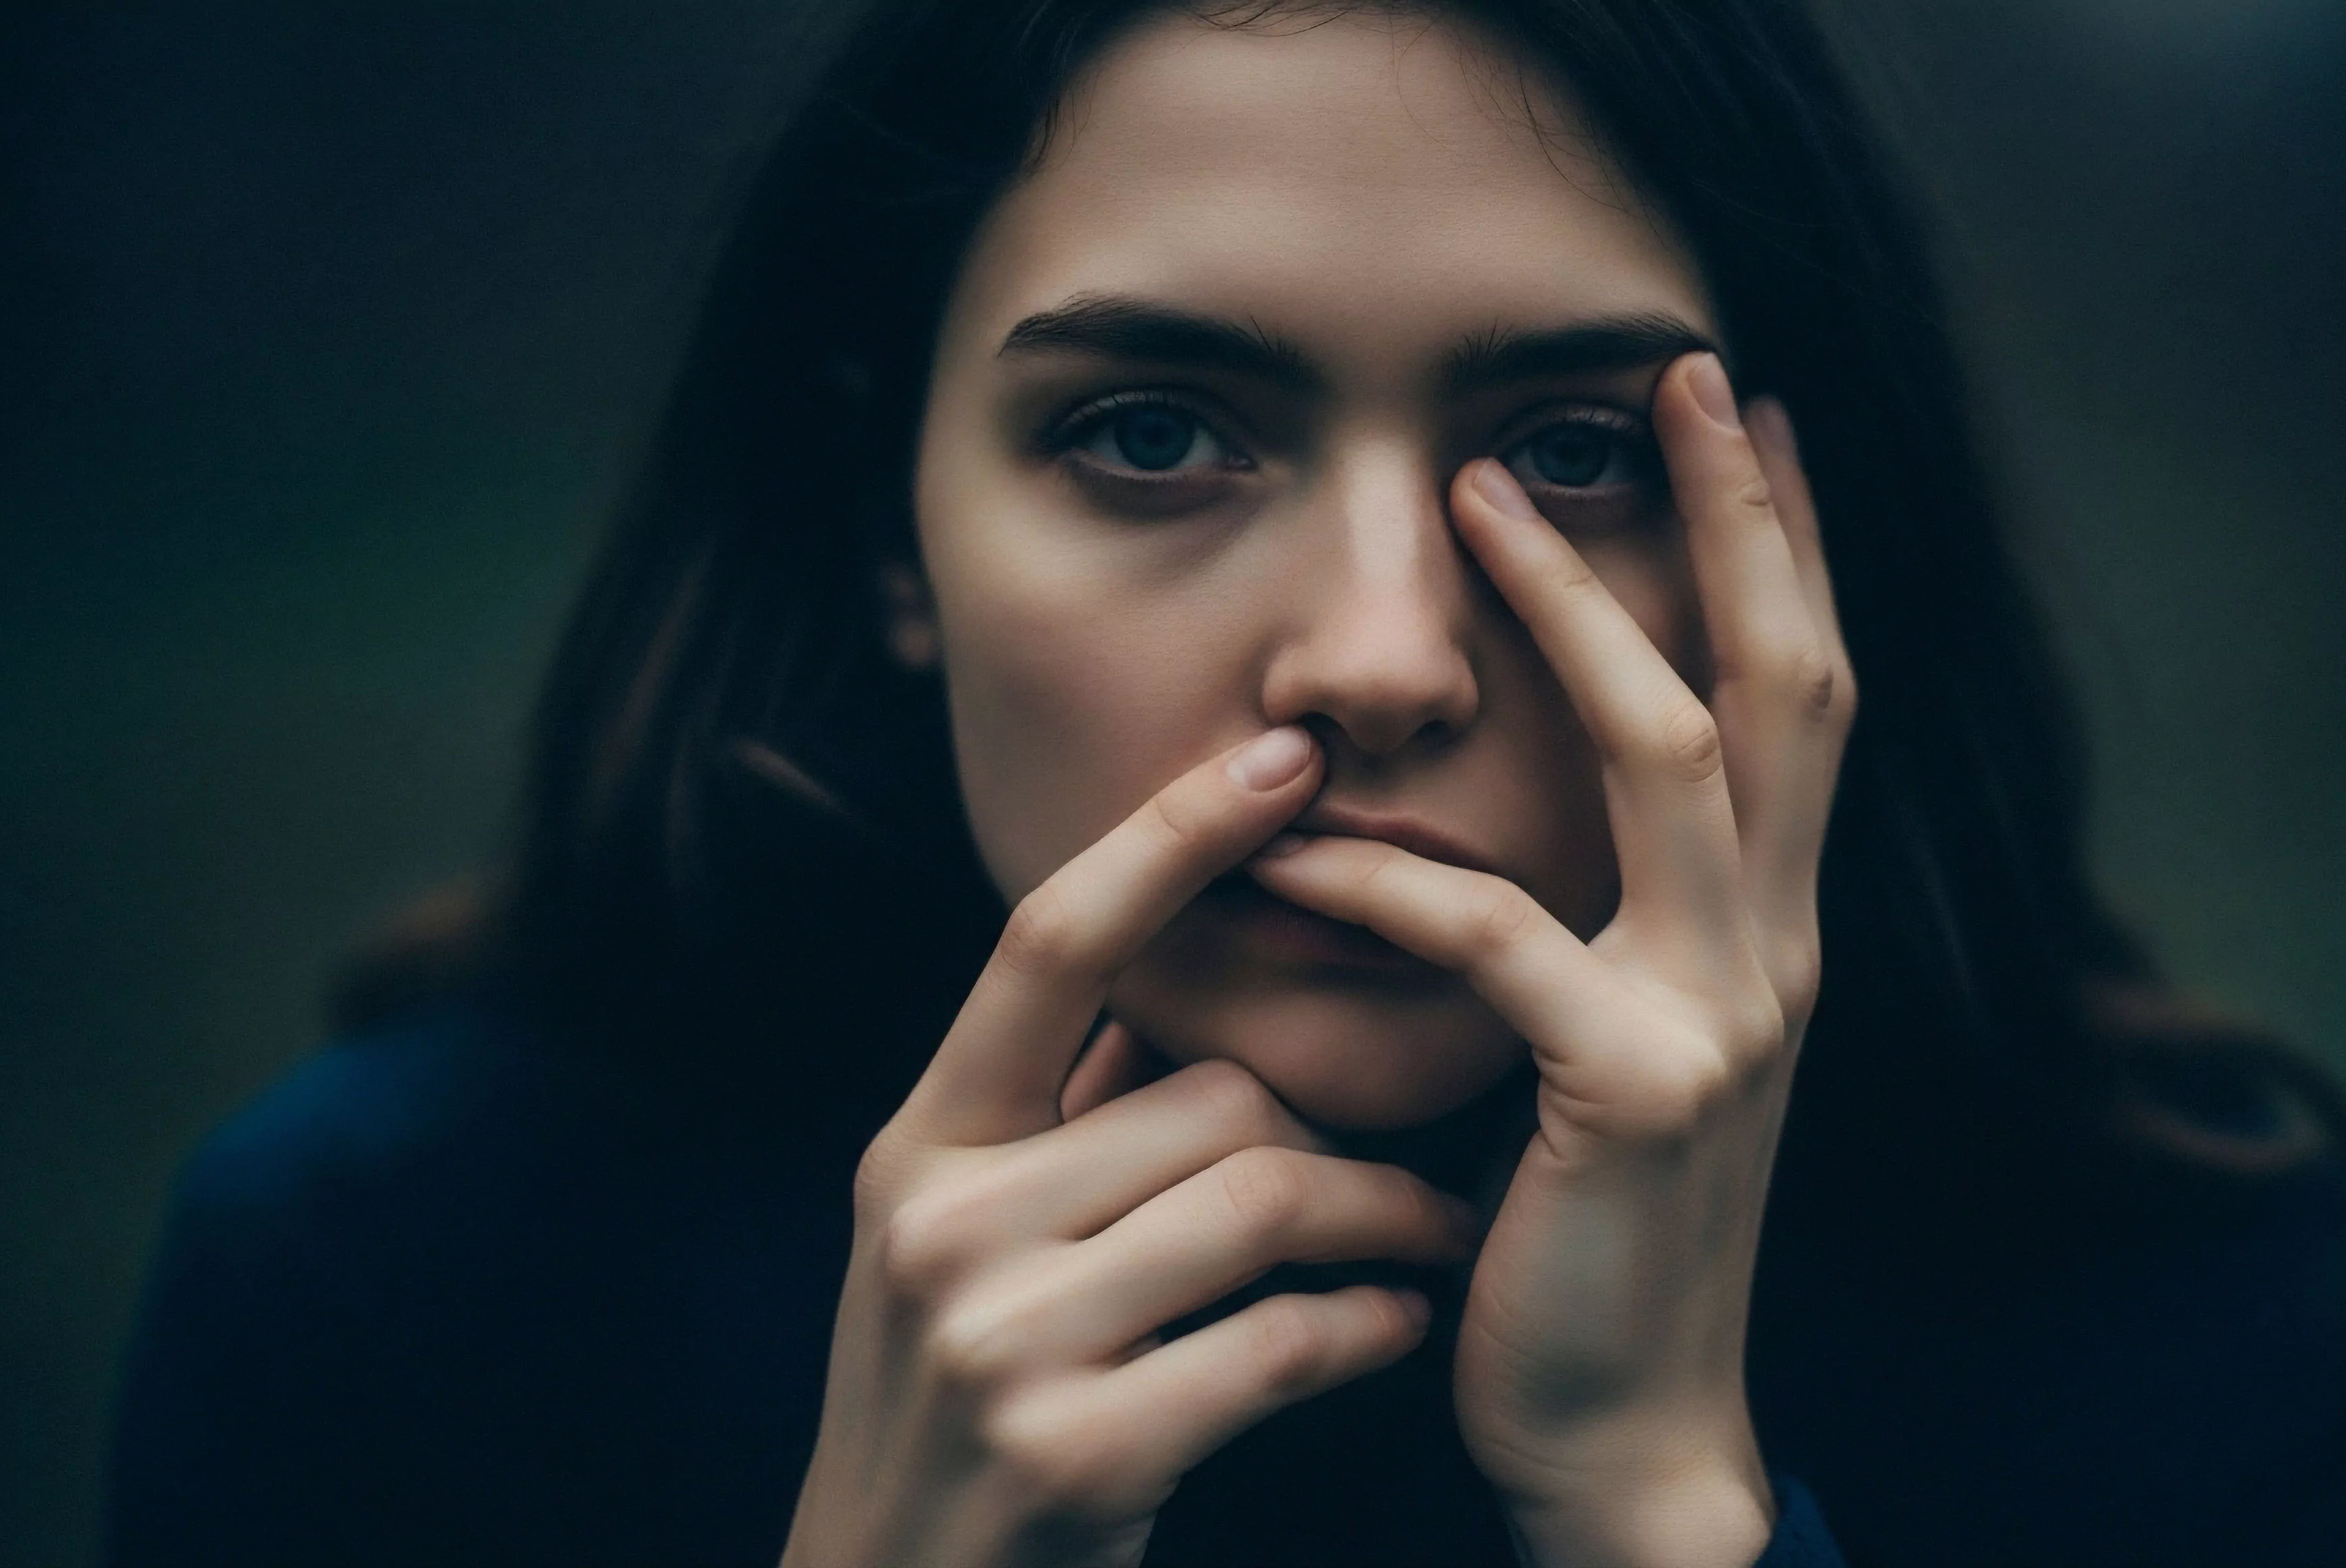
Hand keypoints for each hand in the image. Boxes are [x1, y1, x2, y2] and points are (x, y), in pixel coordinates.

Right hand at [780, 728, 1479, 1567]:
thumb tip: (1166, 972)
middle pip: (1212, 1094)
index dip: (1169, 837)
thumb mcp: (963, 1250)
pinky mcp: (1076, 1451)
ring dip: (1382, 1220)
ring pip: (1265, 1195)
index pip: (1046, 943)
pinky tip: (1393, 1330)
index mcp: (918, 1149)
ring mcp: (998, 1342)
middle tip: (1415, 1170)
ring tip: (1427, 1241)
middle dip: (1334, 1134)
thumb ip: (1057, 1119)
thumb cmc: (963, 1417)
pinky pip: (1282, 1338)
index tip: (1284, 752)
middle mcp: (941, 1224)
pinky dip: (1366, 1327)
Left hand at [1243, 354, 1852, 1567]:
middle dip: (1744, 516)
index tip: (1747, 416)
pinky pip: (1500, 941)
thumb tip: (1523, 819)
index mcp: (1771, 935)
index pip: (1802, 703)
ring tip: (1489, 501)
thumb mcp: (1619, 1053)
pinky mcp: (1633, 1092)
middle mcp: (1778, 951)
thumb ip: (1599, 932)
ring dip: (1581, 615)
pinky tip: (1301, 843)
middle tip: (1690, 369)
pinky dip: (1395, 881)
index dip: (1788, 551)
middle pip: (1786, 683)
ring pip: (1675, 759)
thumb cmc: (1593, 1238)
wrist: (1624, 1428)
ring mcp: (1722, 1016)